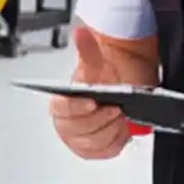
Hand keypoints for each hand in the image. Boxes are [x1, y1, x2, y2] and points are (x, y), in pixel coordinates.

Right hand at [49, 25, 131, 159]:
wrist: (118, 93)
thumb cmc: (102, 81)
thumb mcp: (97, 64)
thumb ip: (88, 49)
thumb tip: (80, 32)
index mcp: (61, 104)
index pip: (62, 110)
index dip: (76, 107)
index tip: (92, 101)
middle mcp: (67, 125)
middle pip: (80, 130)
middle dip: (101, 119)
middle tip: (115, 108)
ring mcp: (80, 140)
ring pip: (94, 142)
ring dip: (111, 129)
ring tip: (121, 116)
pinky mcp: (95, 151)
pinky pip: (106, 151)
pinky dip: (117, 140)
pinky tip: (122, 128)